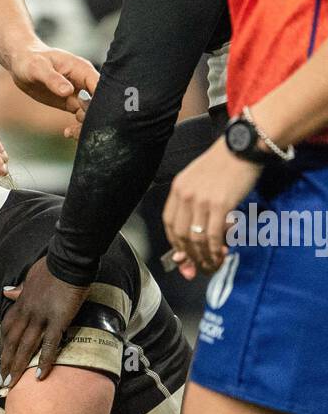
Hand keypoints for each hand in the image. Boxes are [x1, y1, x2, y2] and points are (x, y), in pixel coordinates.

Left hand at [0, 256, 89, 385]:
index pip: (7, 326)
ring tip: (11, 383)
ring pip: (25, 346)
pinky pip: (49, 344)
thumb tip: (6, 291)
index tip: (0, 357)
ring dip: (17, 366)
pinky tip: (39, 376)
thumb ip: (19, 288)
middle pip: (12, 341)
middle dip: (5, 361)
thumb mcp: (30, 277)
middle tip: (0, 380)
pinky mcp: (58, 321)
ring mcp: (41, 318)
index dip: (3, 343)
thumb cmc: (52, 267)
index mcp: (21, 302)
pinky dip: (44, 361)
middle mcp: (27, 313)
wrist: (68, 261)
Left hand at [9, 44, 97, 129]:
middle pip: (99, 102)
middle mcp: (84, 82)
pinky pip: (80, 117)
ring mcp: (79, 93)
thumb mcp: (38, 68)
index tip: (91, 114)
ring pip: (90, 112)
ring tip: (70, 132)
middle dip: (93, 116)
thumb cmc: (30, 59)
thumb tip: (68, 91)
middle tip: (78, 125)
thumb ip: (53, 80)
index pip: (100, 87)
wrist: (22, 63)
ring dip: (84, 124)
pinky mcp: (71, 103)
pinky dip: (77, 127)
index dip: (101, 102)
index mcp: (82, 69)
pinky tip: (67, 132)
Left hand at [163, 138, 258, 277]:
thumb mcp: (200, 180)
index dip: (175, 244)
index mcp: (178, 188)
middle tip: (198, 268)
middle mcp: (186, 195)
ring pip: (197, 239)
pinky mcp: (220, 204)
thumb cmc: (225, 163)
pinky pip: (214, 236)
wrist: (244, 145)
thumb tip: (192, 232)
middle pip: (180, 235)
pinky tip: (221, 255)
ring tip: (212, 265)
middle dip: (189, 256)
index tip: (183, 257)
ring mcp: (202, 200)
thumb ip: (192, 206)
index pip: (168, 224)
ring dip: (204, 257)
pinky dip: (216, 250)